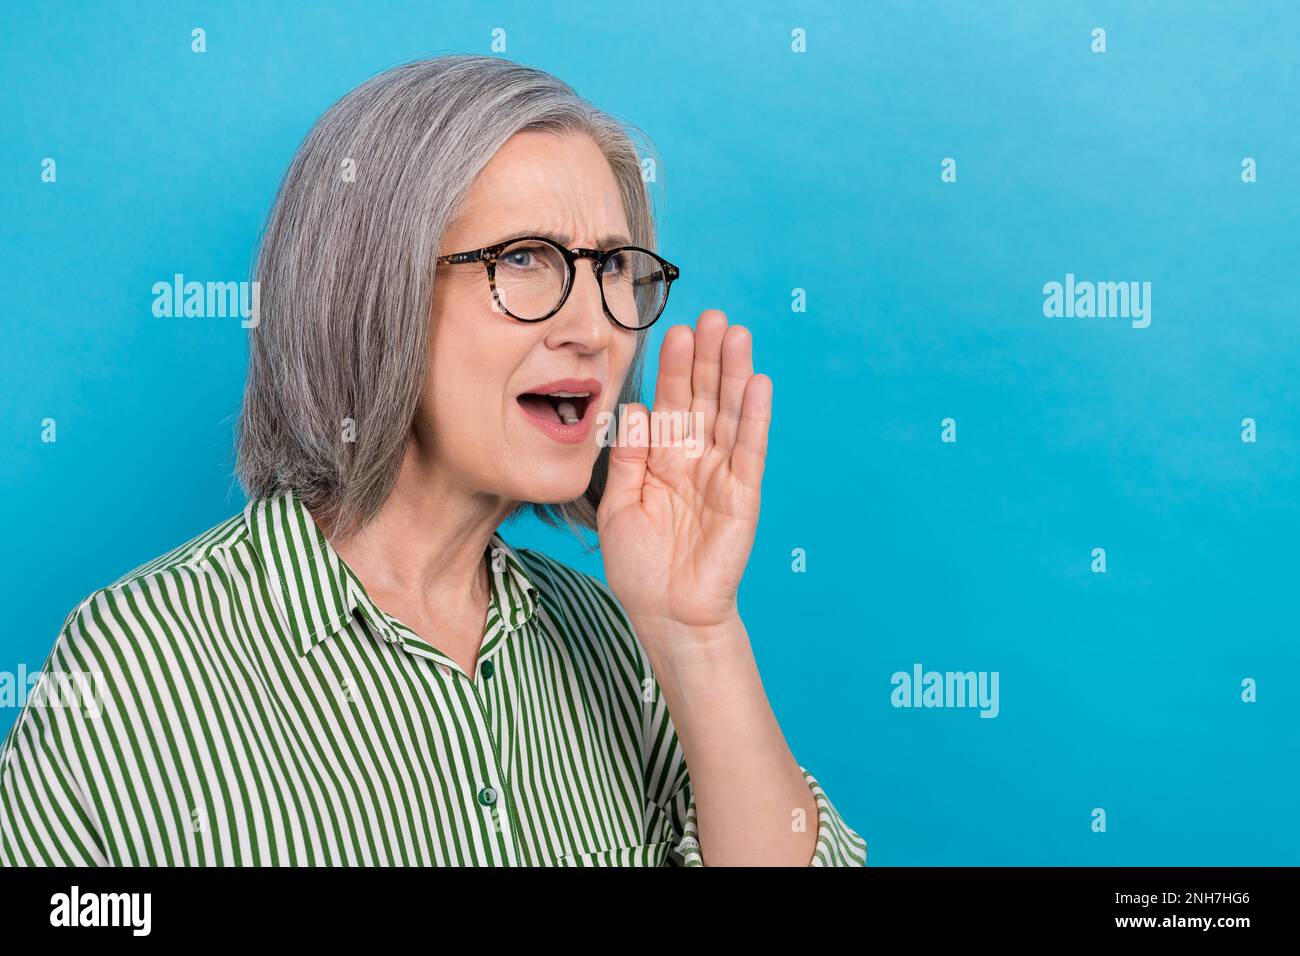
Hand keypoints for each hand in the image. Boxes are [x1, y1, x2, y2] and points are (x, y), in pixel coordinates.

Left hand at [597, 309, 771, 634]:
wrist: (667, 613)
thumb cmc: (639, 565)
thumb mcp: (618, 506)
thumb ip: (627, 458)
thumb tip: (636, 409)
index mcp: (662, 459)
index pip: (670, 403)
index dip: (674, 369)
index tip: (676, 330)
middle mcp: (694, 459)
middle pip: (703, 399)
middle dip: (707, 358)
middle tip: (712, 316)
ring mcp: (722, 474)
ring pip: (729, 414)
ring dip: (734, 374)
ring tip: (737, 334)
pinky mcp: (743, 494)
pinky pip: (749, 449)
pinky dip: (755, 416)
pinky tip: (758, 383)